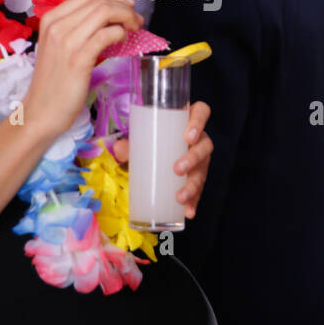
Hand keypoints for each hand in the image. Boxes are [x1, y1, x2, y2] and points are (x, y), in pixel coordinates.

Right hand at [23, 0, 142, 139]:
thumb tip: (108, 18)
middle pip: (98, 1)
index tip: (126, 5)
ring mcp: (66, 41)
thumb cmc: (53, 81)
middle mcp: (56, 26)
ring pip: (104, 13)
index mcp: (50, 19)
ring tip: (135, 27)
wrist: (41, 111)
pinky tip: (124, 40)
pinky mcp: (79, 58)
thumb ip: (76, 29)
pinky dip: (121, 33)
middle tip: (136, 18)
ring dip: (126, 17)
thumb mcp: (58, 46)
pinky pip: (107, 34)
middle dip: (123, 6)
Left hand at [112, 101, 212, 218]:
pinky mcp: (197, 178)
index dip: (199, 122)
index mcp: (188, 121)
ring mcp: (201, 160)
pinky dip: (194, 202)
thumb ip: (130, 143)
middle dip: (193, 158)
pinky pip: (199, 190)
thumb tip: (118, 149)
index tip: (188, 137)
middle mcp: (199, 140)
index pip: (202, 112)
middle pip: (205, 145)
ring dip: (193, 185)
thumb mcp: (142, 139)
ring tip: (180, 197)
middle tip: (177, 169)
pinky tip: (188, 212)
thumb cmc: (152, 140)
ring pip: (203, 170)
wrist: (156, 155)